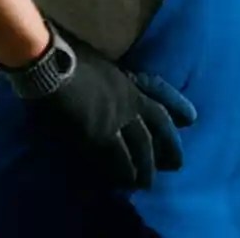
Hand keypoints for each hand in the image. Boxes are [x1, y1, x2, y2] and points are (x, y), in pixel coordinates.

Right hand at [0, 24, 197, 189]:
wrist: (48, 63)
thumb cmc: (69, 55)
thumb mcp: (102, 63)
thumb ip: (113, 77)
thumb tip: (112, 79)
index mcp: (129, 83)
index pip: (161, 97)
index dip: (178, 108)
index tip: (191, 120)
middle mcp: (128, 103)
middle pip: (155, 130)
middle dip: (168, 148)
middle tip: (176, 165)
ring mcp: (114, 120)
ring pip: (139, 149)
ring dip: (143, 167)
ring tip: (145, 183)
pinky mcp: (96, 136)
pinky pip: (114, 159)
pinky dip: (119, 172)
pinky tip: (121, 183)